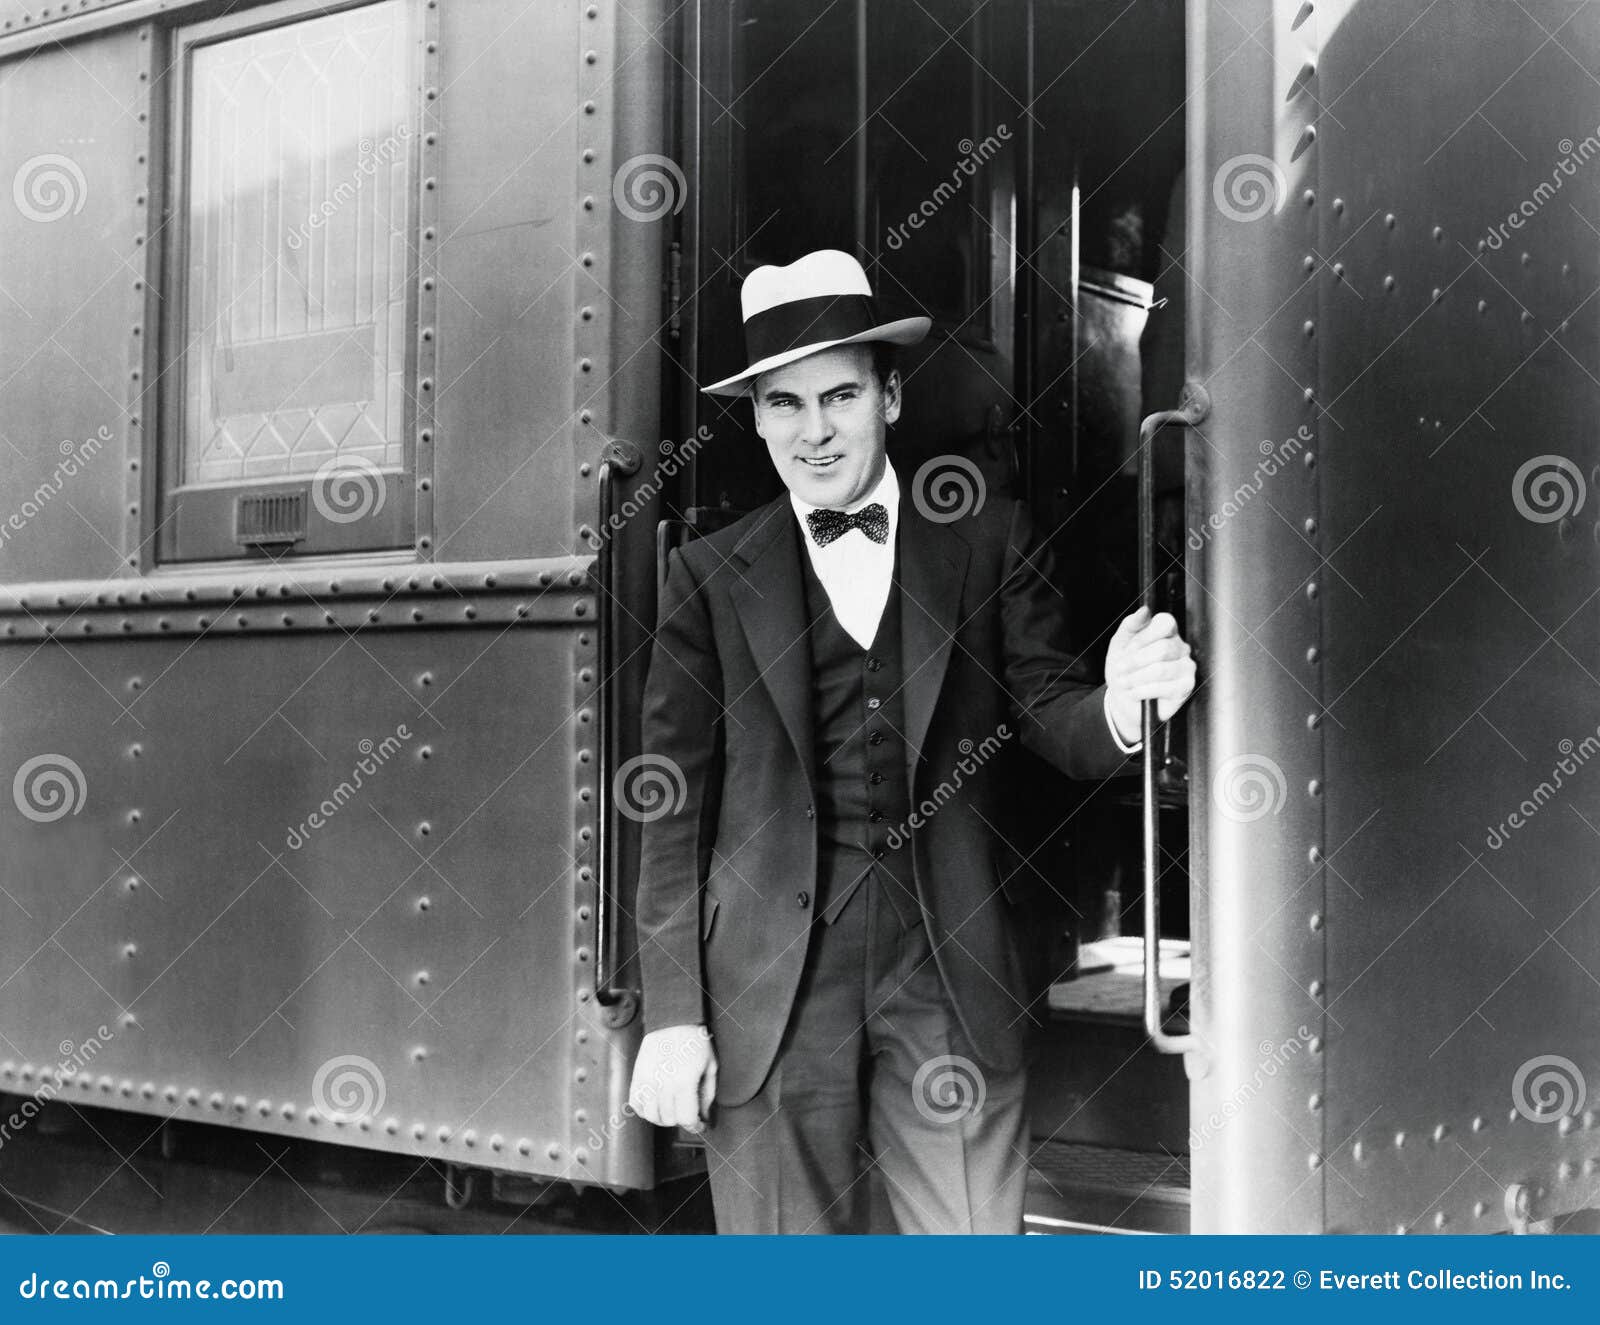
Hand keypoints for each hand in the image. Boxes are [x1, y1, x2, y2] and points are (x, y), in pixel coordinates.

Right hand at [627, 1024, 716, 1132]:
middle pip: (669, 1119)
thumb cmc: (695, 1041)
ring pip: (651, 1115)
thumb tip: (704, 1117)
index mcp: (684, 1081)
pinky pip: (636, 1104)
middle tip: (688, 1113)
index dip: (695, 1126)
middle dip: (682, 1120)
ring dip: (663, 1118)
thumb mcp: (710, 1067)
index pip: (686, 1119)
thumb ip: (707, 1096)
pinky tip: (656, 1104)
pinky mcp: (637, 1075)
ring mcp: (647, 1080)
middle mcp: (663, 1083)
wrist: (673, 1020)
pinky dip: (645, 1110)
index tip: (699, 1125)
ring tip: (672, 1110)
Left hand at [1105, 606, 1195, 743]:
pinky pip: (1166, 687)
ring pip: (1162, 669)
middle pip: (1162, 648)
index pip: (1166, 622)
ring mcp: (1186, 666)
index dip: (1145, 636)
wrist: (1123, 699)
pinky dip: (1144, 690)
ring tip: (1124, 682)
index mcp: (1166, 632)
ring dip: (1137, 677)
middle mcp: (1180, 647)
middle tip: (1120, 669)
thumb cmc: (1124, 670)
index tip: (1127, 649)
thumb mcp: (1120, 645)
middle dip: (1135, 661)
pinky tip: (1134, 692)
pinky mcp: (1186, 686)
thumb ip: (1131, 625)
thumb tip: (1144, 611)